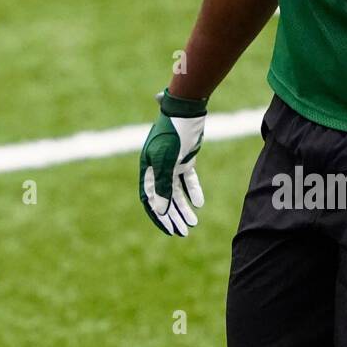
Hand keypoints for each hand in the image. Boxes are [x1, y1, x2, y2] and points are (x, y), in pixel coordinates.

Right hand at [138, 89, 206, 235]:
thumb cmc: (171, 134)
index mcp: (147, 169)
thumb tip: (161, 210)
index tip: (169, 231)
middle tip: (183, 233)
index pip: (149, 200)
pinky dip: (193, 191)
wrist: (185, 112)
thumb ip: (163, 186)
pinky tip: (199, 204)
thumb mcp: (165, 161)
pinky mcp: (184, 159)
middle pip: (164, 199)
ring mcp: (171, 164)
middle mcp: (157, 168)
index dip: (158, 216)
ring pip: (177, 192)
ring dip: (184, 208)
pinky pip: (188, 180)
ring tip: (193, 223)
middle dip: (173, 217)